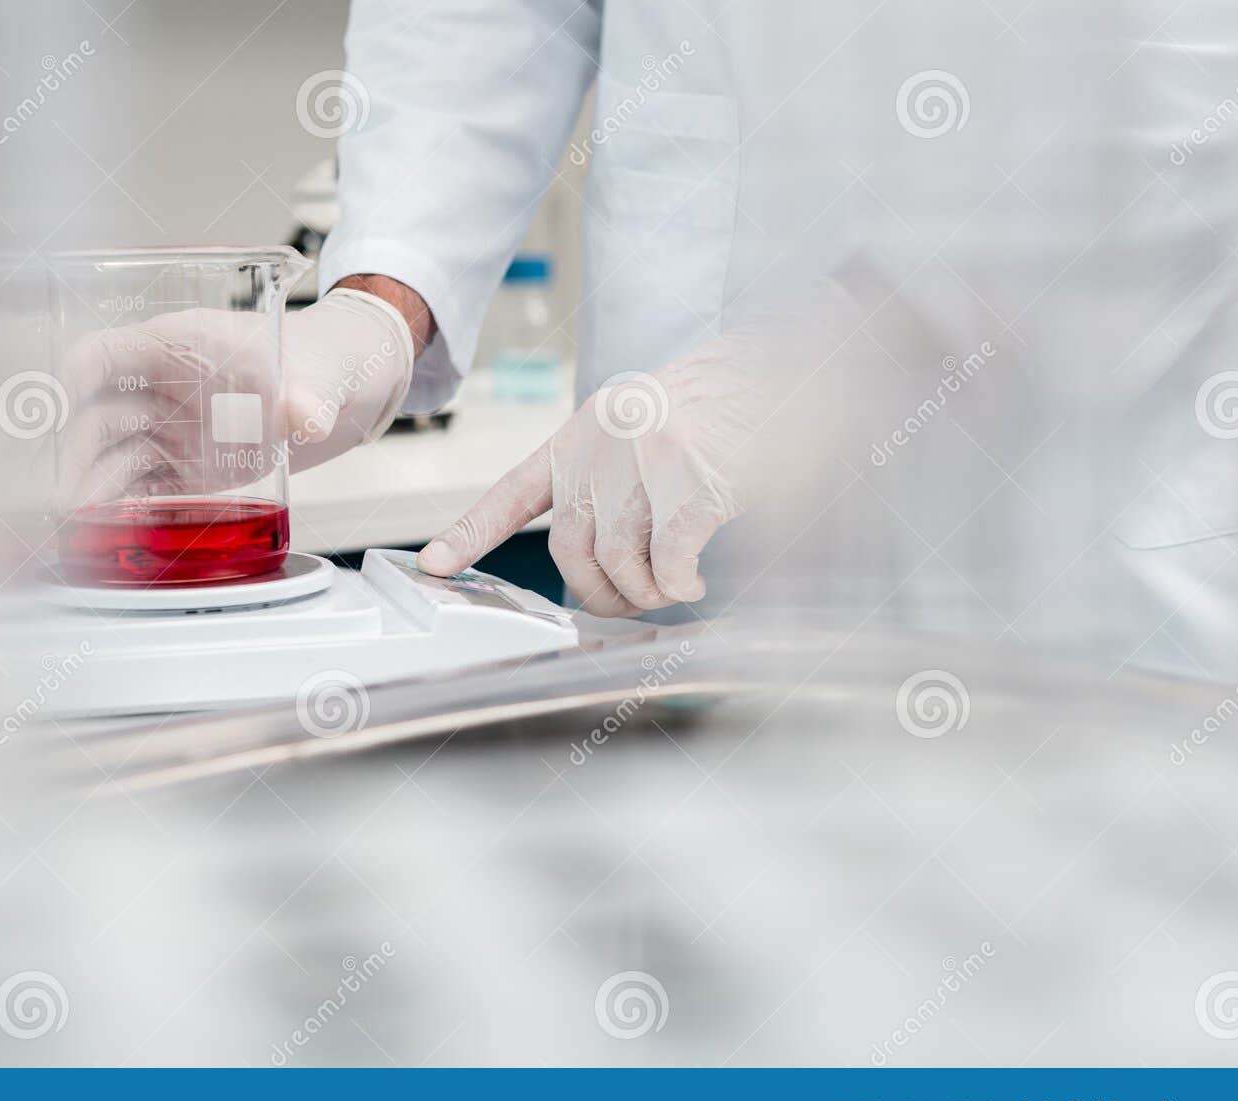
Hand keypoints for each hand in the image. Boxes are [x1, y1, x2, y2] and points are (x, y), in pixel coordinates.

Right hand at [55, 287, 416, 509]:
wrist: (335, 390)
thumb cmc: (313, 362)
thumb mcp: (315, 376)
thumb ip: (308, 398)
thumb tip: (307, 415)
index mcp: (176, 346)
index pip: (103, 354)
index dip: (70, 379)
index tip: (51, 409)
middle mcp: (161, 388)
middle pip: (97, 416)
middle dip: (73, 455)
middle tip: (62, 495)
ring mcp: (171, 430)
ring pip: (114, 458)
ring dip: (91, 490)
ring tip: (75, 525)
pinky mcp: (185, 468)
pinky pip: (141, 489)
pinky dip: (121, 510)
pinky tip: (105, 533)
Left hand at [418, 335, 771, 615]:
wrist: (802, 362)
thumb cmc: (737, 407)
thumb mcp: (655, 426)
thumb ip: (616, 478)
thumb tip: (602, 555)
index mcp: (588, 428)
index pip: (515, 489)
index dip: (471, 532)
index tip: (435, 564)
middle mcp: (606, 439)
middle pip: (568, 545)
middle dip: (597, 592)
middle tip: (632, 601)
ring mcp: (648, 458)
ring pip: (615, 561)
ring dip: (643, 593)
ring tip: (674, 587)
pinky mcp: (693, 482)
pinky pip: (667, 564)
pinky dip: (680, 586)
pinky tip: (697, 580)